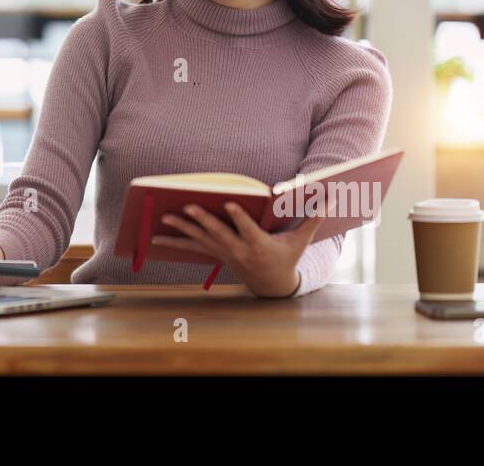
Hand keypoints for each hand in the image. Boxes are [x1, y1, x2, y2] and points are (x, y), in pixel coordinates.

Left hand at [151, 198, 334, 297]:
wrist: (270, 285)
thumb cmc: (286, 257)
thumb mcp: (300, 242)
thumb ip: (312, 220)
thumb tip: (329, 199)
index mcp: (258, 245)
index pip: (247, 229)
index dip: (238, 217)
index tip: (229, 203)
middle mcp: (238, 250)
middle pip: (217, 233)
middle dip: (202, 220)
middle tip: (187, 206)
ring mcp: (223, 253)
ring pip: (200, 239)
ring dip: (181, 229)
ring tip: (164, 217)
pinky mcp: (214, 254)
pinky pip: (191, 247)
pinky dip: (173, 242)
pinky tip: (154, 237)